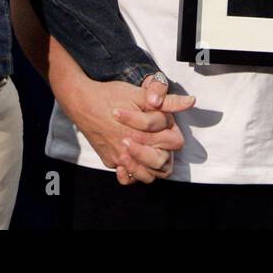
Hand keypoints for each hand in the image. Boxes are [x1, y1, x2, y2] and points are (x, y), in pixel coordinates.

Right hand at [52, 73, 193, 184]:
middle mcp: (132, 150)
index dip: (173, 132)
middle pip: (162, 164)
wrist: (82, 101)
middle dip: (164, 151)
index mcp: (144, 133)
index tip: (164, 125)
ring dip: (151, 166)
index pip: (174, 143)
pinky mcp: (109, 161)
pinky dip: (132, 173)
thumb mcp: (140, 95)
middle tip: (157, 139)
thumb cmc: (111, 95)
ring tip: (148, 151)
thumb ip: (167, 102)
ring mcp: (119, 158)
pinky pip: (127, 177)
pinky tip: (132, 161)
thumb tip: (190, 101)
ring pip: (146, 176)